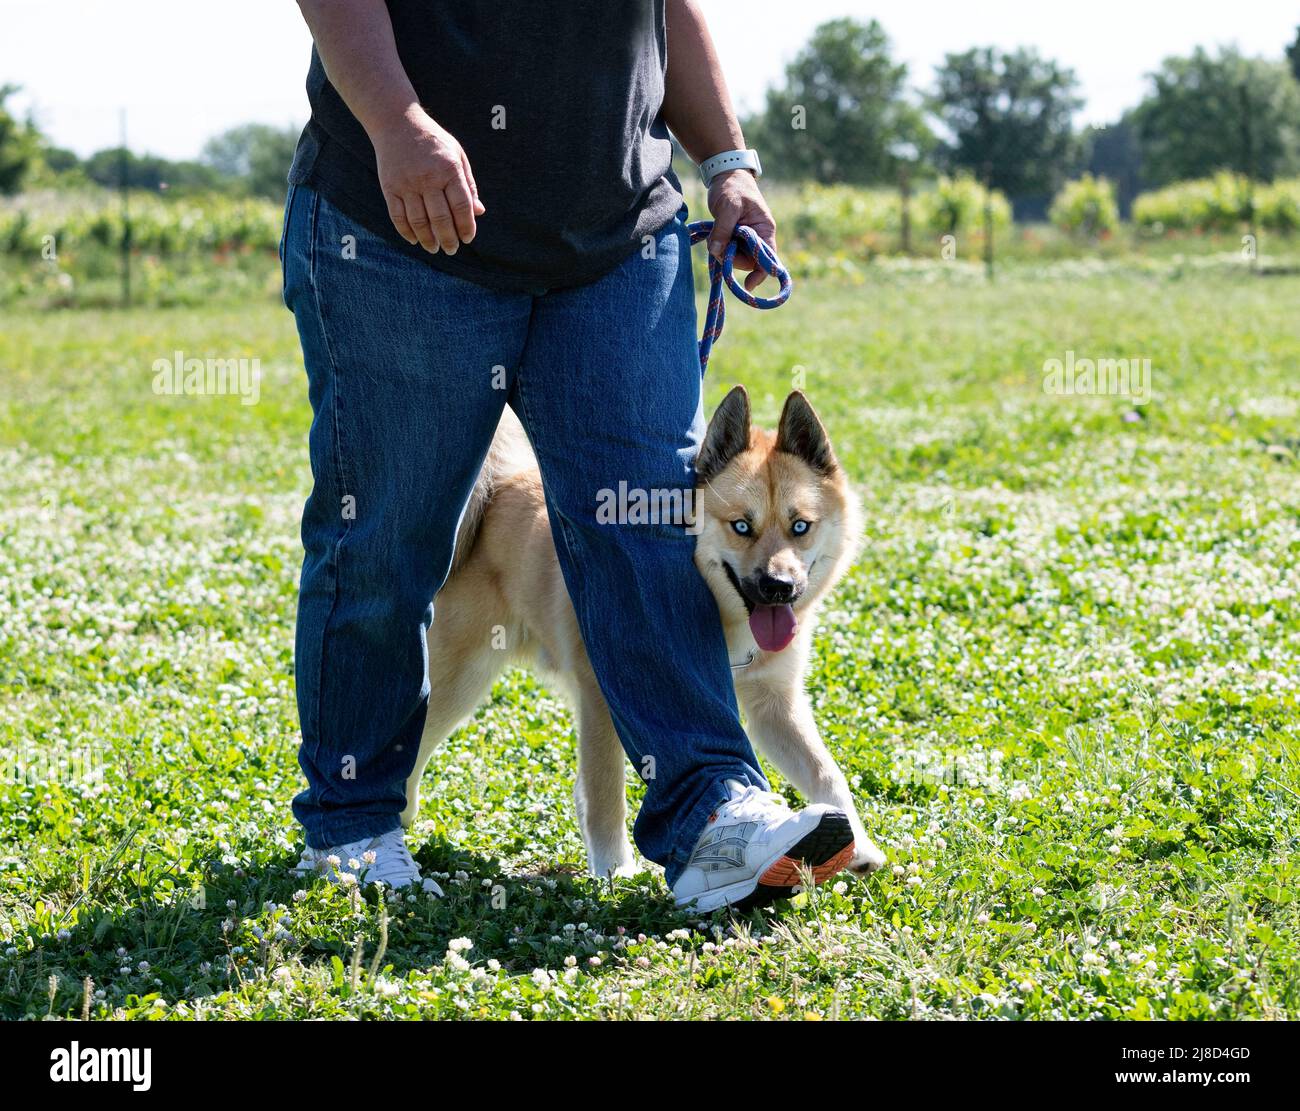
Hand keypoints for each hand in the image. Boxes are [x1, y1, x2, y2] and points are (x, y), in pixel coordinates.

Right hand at [370, 106, 484, 253]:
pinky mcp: (389, 187)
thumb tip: (479, 212)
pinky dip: (407, 232)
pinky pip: (398, 216)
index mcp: (449, 169)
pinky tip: (415, 240)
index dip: (467, 227)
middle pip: (441, 219)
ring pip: (419, 222)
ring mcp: (407, 183)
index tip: (467, 238)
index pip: (462, 207)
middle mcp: (428, 178)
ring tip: (434, 248)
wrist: (396, 122)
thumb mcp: (457, 155)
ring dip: (428, 240)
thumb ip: (468, 184)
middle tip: (452, 249)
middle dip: (449, 239)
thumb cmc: (433, 141)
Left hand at [706, 170, 777, 291]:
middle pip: (748, 262)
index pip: (767, 259)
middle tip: (717, 243)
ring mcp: (746, 239)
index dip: (760, 274)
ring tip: (715, 233)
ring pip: (735, 257)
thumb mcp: (728, 206)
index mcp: (765, 230)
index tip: (748, 285)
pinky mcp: (734, 238)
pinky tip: (714, 234)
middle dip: (732, 258)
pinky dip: (718, 247)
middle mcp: (758, 237)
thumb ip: (723, 229)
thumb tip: (717, 252)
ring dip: (722, 252)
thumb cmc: (733, 187)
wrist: (726, 175)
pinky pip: (727, 251)